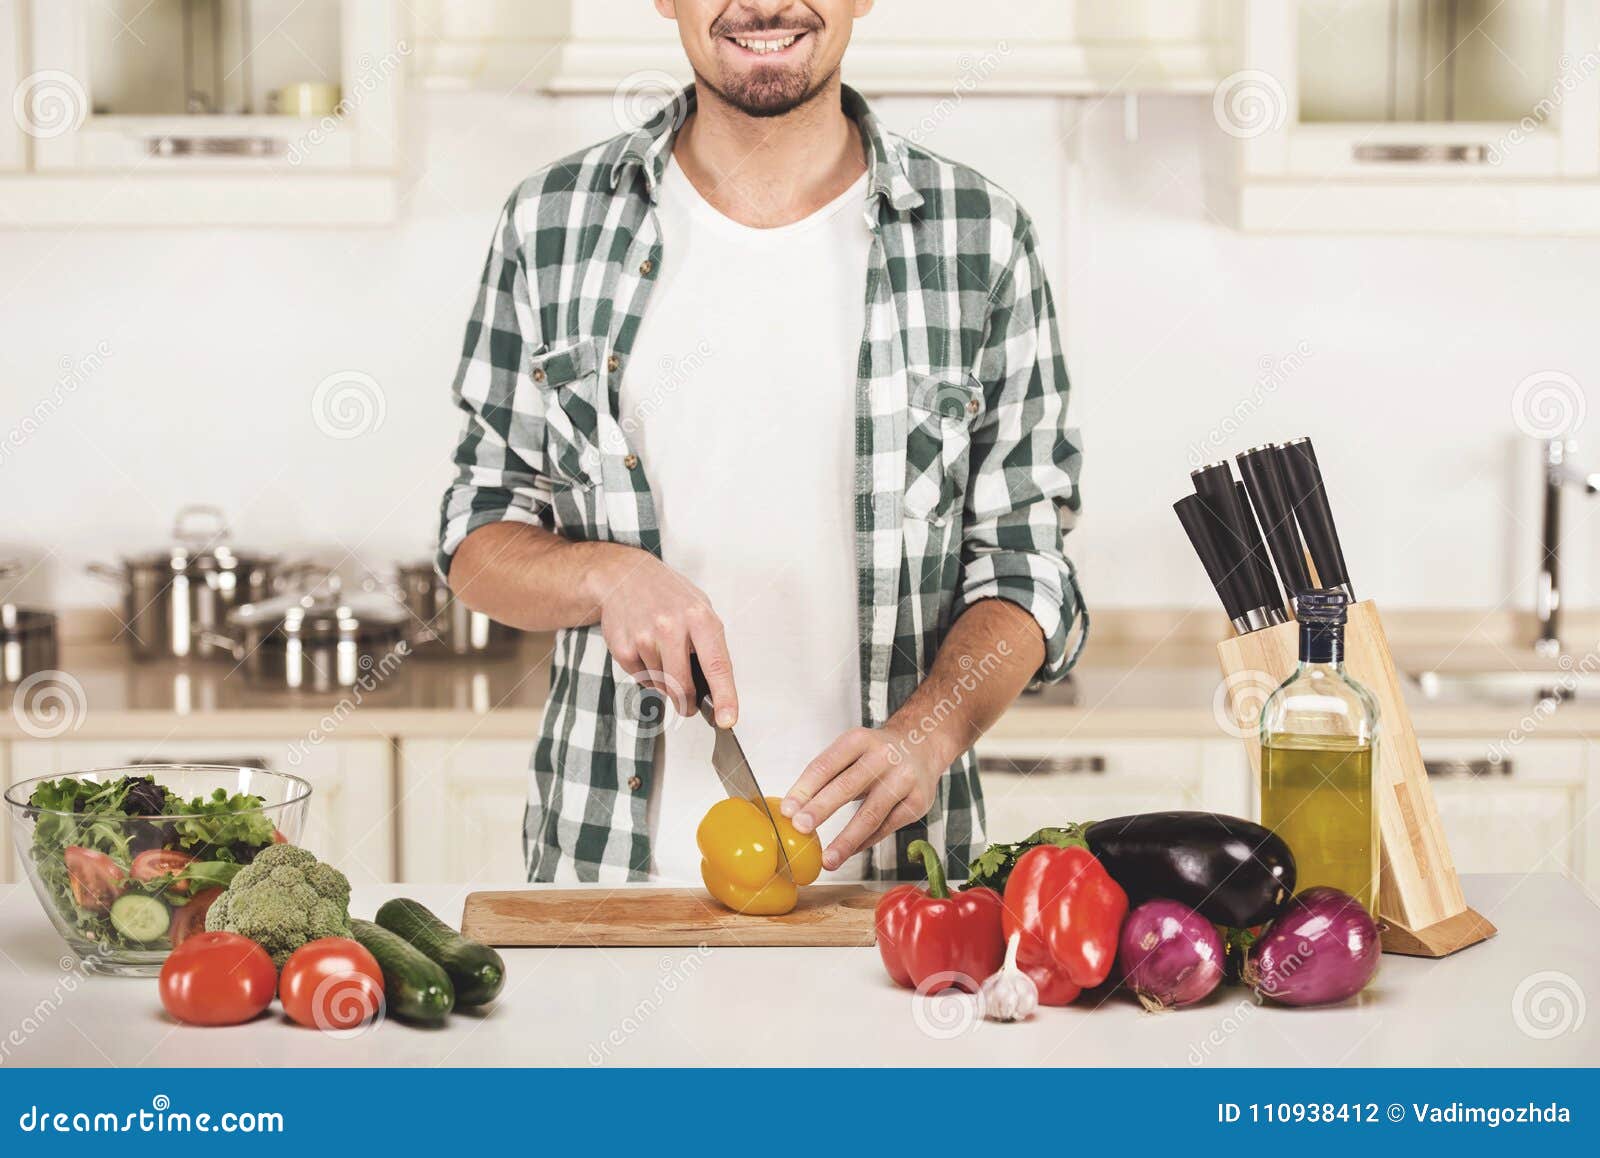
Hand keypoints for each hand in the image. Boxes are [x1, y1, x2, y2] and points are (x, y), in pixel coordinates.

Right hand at [590, 548, 736, 723]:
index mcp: (699, 618)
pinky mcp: (623, 648)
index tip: (728, 719)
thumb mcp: (700, 608)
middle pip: (683, 687)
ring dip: (665, 681)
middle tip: (690, 705)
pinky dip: (648, 674)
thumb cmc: (668, 595)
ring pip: (662, 686)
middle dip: (688, 703)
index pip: (717, 666)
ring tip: (663, 652)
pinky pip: (642, 679)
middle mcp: (671, 627)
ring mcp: (644, 638)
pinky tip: (646, 650)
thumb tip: (717, 689)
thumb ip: (710, 645)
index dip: (725, 697)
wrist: (624, 576)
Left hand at [780, 725, 944, 871]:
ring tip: (828, 859)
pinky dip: (865, 842)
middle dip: (821, 810)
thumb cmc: (877, 753)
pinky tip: (849, 851)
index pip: (826, 765)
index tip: (787, 810)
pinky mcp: (918, 802)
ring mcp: (903, 779)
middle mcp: (883, 756)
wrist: (922, 745)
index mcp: (859, 739)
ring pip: (870, 814)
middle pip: (847, 786)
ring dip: (846, 840)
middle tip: (800, 828)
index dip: (804, 788)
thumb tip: (795, 809)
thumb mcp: (851, 750)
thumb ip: (827, 775)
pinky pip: (886, 827)